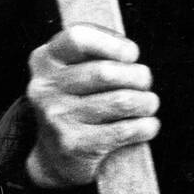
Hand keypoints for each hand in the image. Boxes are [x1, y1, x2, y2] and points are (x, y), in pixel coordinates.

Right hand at [24, 24, 159, 188]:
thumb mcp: (76, 68)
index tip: (132, 54)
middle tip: (145, 82)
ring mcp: (56, 118)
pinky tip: (148, 125)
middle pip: (106, 72)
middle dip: (138, 76)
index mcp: (45, 59)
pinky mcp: (72, 146)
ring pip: (121, 100)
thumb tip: (130, 54)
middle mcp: (44, 88)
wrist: (55, 155)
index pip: (78, 38)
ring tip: (149, 103)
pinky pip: (124, 130)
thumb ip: (98, 52)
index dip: (113, 43)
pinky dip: (145, 126)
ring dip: (146, 102)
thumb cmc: (79, 99)